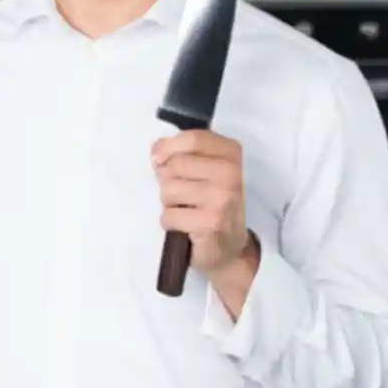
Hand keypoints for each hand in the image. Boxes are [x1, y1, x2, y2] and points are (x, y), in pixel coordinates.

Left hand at [151, 129, 256, 278]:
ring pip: (169, 189)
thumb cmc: (212, 204)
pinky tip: (184, 226)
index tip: (158, 159)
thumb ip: (184, 154)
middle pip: (176, 164)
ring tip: (184, 210)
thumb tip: (156, 151)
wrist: (230, 248)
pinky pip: (169, 215)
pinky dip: (169, 222)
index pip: (193, 139)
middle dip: (167, 180)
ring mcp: (223, 198)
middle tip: (180, 195)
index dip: (169, 147)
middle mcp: (231, 173)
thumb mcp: (205, 171)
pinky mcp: (211, 223)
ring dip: (168, 203)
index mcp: (231, 153)